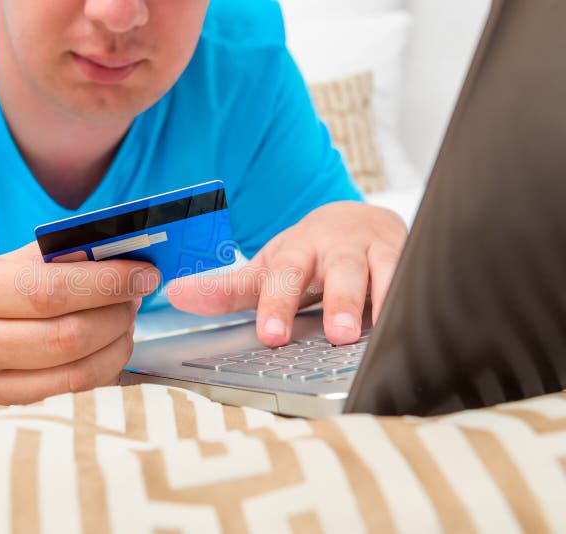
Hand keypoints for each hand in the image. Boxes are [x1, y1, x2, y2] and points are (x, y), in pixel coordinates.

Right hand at [0, 242, 159, 403]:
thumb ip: (50, 258)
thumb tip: (115, 251)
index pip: (49, 289)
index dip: (106, 282)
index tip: (145, 272)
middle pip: (68, 334)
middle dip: (117, 312)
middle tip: (138, 295)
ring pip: (74, 368)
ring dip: (116, 341)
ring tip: (127, 319)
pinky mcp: (4, 406)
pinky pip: (70, 390)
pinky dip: (103, 366)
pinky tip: (111, 347)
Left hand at [167, 201, 406, 346]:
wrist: (356, 219)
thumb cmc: (307, 255)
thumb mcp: (267, 269)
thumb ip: (226, 289)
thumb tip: (173, 294)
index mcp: (297, 251)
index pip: (285, 277)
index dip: (277, 305)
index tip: (271, 336)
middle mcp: (338, 247)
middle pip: (341, 272)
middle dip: (341, 300)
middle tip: (338, 333)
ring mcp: (376, 249)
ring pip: (386, 270)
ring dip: (385, 298)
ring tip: (386, 329)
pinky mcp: (408, 252)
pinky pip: (418, 273)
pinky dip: (419, 293)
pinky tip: (422, 318)